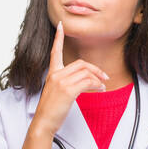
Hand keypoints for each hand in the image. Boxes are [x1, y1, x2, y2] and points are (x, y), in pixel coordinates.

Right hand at [31, 22, 109, 137]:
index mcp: (52, 73)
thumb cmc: (50, 111)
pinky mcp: (68, 90)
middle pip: (80, 64)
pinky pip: (87, 82)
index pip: (55, 52)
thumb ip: (66, 84)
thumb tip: (83, 83)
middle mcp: (56, 74)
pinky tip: (99, 89)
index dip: (58, 38)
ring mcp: (62, 82)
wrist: (43, 123)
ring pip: (86, 73)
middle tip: (104, 77)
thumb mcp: (56, 94)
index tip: (61, 26)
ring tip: (102, 86)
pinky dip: (96, 85)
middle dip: (95, 69)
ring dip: (98, 79)